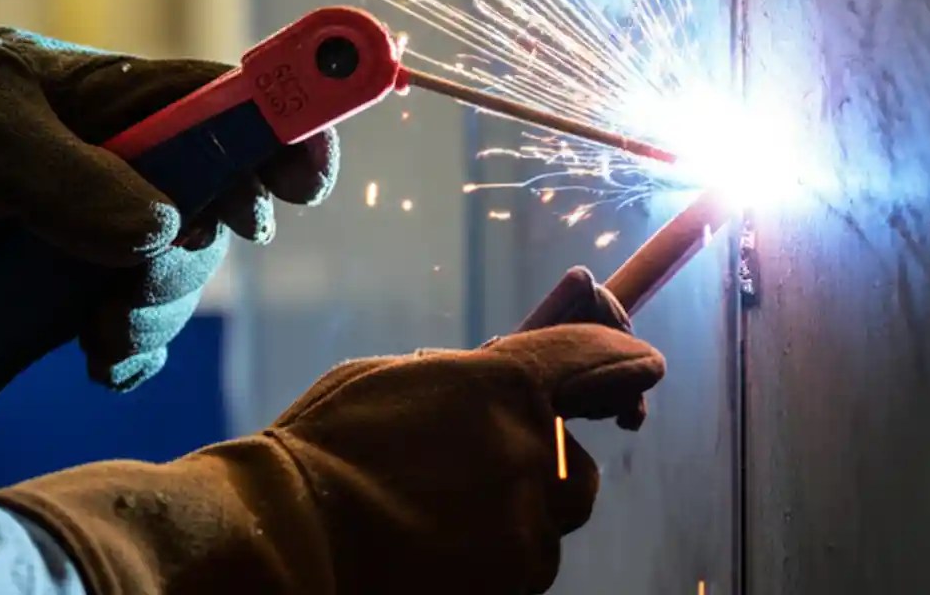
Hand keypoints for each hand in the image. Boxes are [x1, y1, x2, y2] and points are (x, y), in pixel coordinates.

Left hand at [0, 29, 339, 389]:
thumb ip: (66, 170)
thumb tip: (156, 229)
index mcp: (111, 99)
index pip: (229, 102)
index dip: (288, 130)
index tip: (304, 185)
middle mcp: (120, 164)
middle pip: (220, 202)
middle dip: (196, 254)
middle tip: (139, 284)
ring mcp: (99, 235)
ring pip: (182, 276)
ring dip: (157, 314)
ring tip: (100, 334)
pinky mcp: (73, 299)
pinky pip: (140, 334)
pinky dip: (134, 355)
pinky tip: (100, 358)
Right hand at [0, 325, 666, 593]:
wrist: (285, 542)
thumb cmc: (322, 451)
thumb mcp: (391, 380)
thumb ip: (464, 381)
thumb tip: (496, 387)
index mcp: (505, 386)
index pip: (598, 359)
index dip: (626, 358)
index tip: (644, 365)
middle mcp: (533, 456)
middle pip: (576, 465)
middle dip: (543, 468)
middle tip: (486, 471)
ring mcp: (526, 529)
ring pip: (549, 524)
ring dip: (514, 519)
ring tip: (436, 519)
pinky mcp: (513, 585)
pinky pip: (519, 568)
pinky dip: (490, 561)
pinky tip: (431, 550)